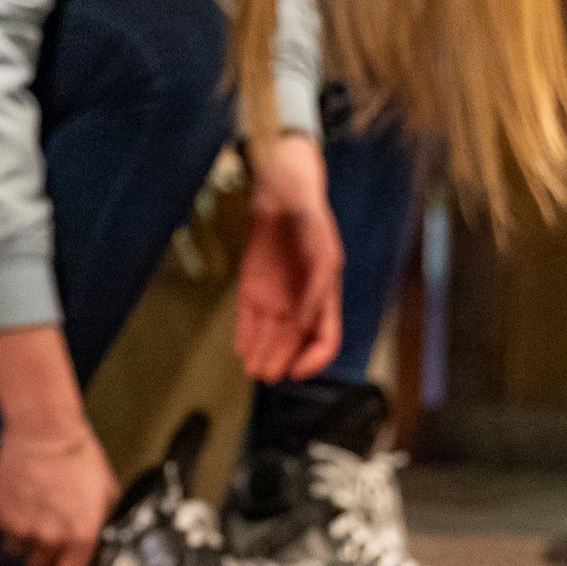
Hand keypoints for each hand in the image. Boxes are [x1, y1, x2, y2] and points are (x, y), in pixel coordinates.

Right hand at [0, 322, 119, 565]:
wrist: (43, 431)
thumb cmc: (77, 456)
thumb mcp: (105, 492)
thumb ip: (100, 523)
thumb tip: (96, 541)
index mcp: (81, 536)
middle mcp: (51, 539)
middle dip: (45, 565)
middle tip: (48, 546)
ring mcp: (24, 529)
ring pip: (22, 555)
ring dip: (28, 546)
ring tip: (35, 520)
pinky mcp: (3, 517)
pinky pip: (7, 536)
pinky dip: (13, 529)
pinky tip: (21, 507)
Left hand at [234, 132, 344, 381]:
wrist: (282, 192)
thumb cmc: (309, 220)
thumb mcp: (320, 257)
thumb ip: (311, 294)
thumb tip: (300, 326)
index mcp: (324, 296)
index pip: (325, 339)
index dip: (314, 358)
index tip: (296, 370)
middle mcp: (299, 300)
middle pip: (291, 342)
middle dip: (279, 359)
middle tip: (264, 373)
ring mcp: (276, 294)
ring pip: (268, 333)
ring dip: (260, 352)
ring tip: (251, 367)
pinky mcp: (252, 285)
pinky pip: (248, 316)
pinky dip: (245, 333)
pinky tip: (240, 347)